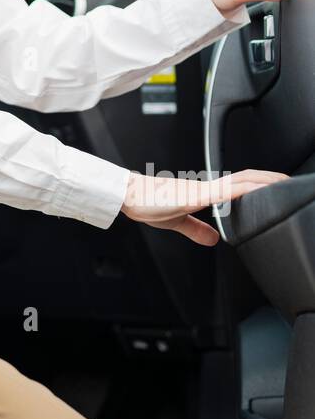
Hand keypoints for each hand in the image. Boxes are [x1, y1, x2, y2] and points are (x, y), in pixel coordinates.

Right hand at [121, 168, 289, 245]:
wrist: (130, 196)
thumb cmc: (147, 204)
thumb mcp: (176, 222)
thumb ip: (196, 229)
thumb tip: (213, 239)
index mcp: (203, 193)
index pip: (237, 185)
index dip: (258, 183)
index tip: (275, 186)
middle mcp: (206, 187)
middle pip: (245, 178)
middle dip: (268, 179)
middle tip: (288, 182)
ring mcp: (203, 190)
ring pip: (240, 181)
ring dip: (262, 181)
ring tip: (280, 183)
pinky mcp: (195, 195)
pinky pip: (224, 191)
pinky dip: (242, 190)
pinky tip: (254, 191)